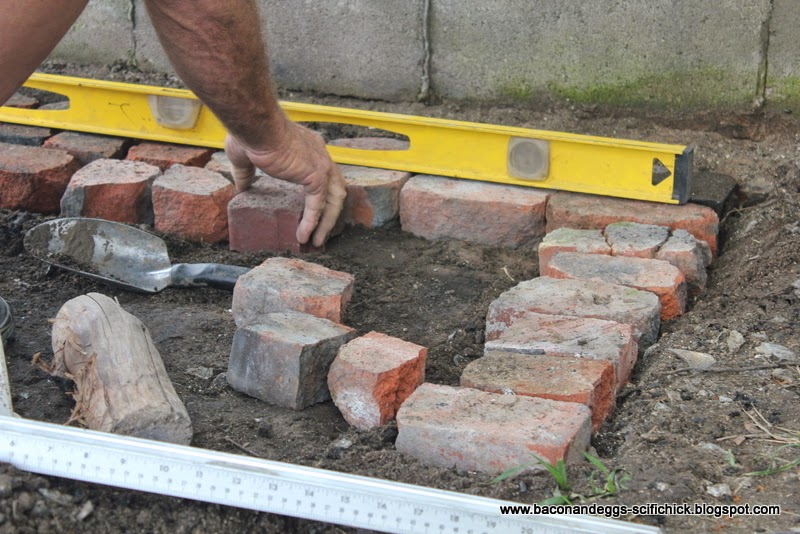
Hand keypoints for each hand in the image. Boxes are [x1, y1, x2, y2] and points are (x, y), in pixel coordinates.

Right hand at [224, 122, 346, 246]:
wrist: (255, 128)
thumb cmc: (250, 135)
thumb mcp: (245, 157)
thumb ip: (247, 173)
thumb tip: (240, 189)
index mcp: (308, 147)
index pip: (324, 173)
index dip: (322, 193)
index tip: (314, 211)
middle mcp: (320, 155)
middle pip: (335, 188)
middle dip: (330, 212)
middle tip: (321, 231)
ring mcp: (321, 165)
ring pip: (333, 200)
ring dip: (326, 222)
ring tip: (316, 241)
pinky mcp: (315, 176)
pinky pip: (318, 206)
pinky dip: (312, 223)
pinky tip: (303, 237)